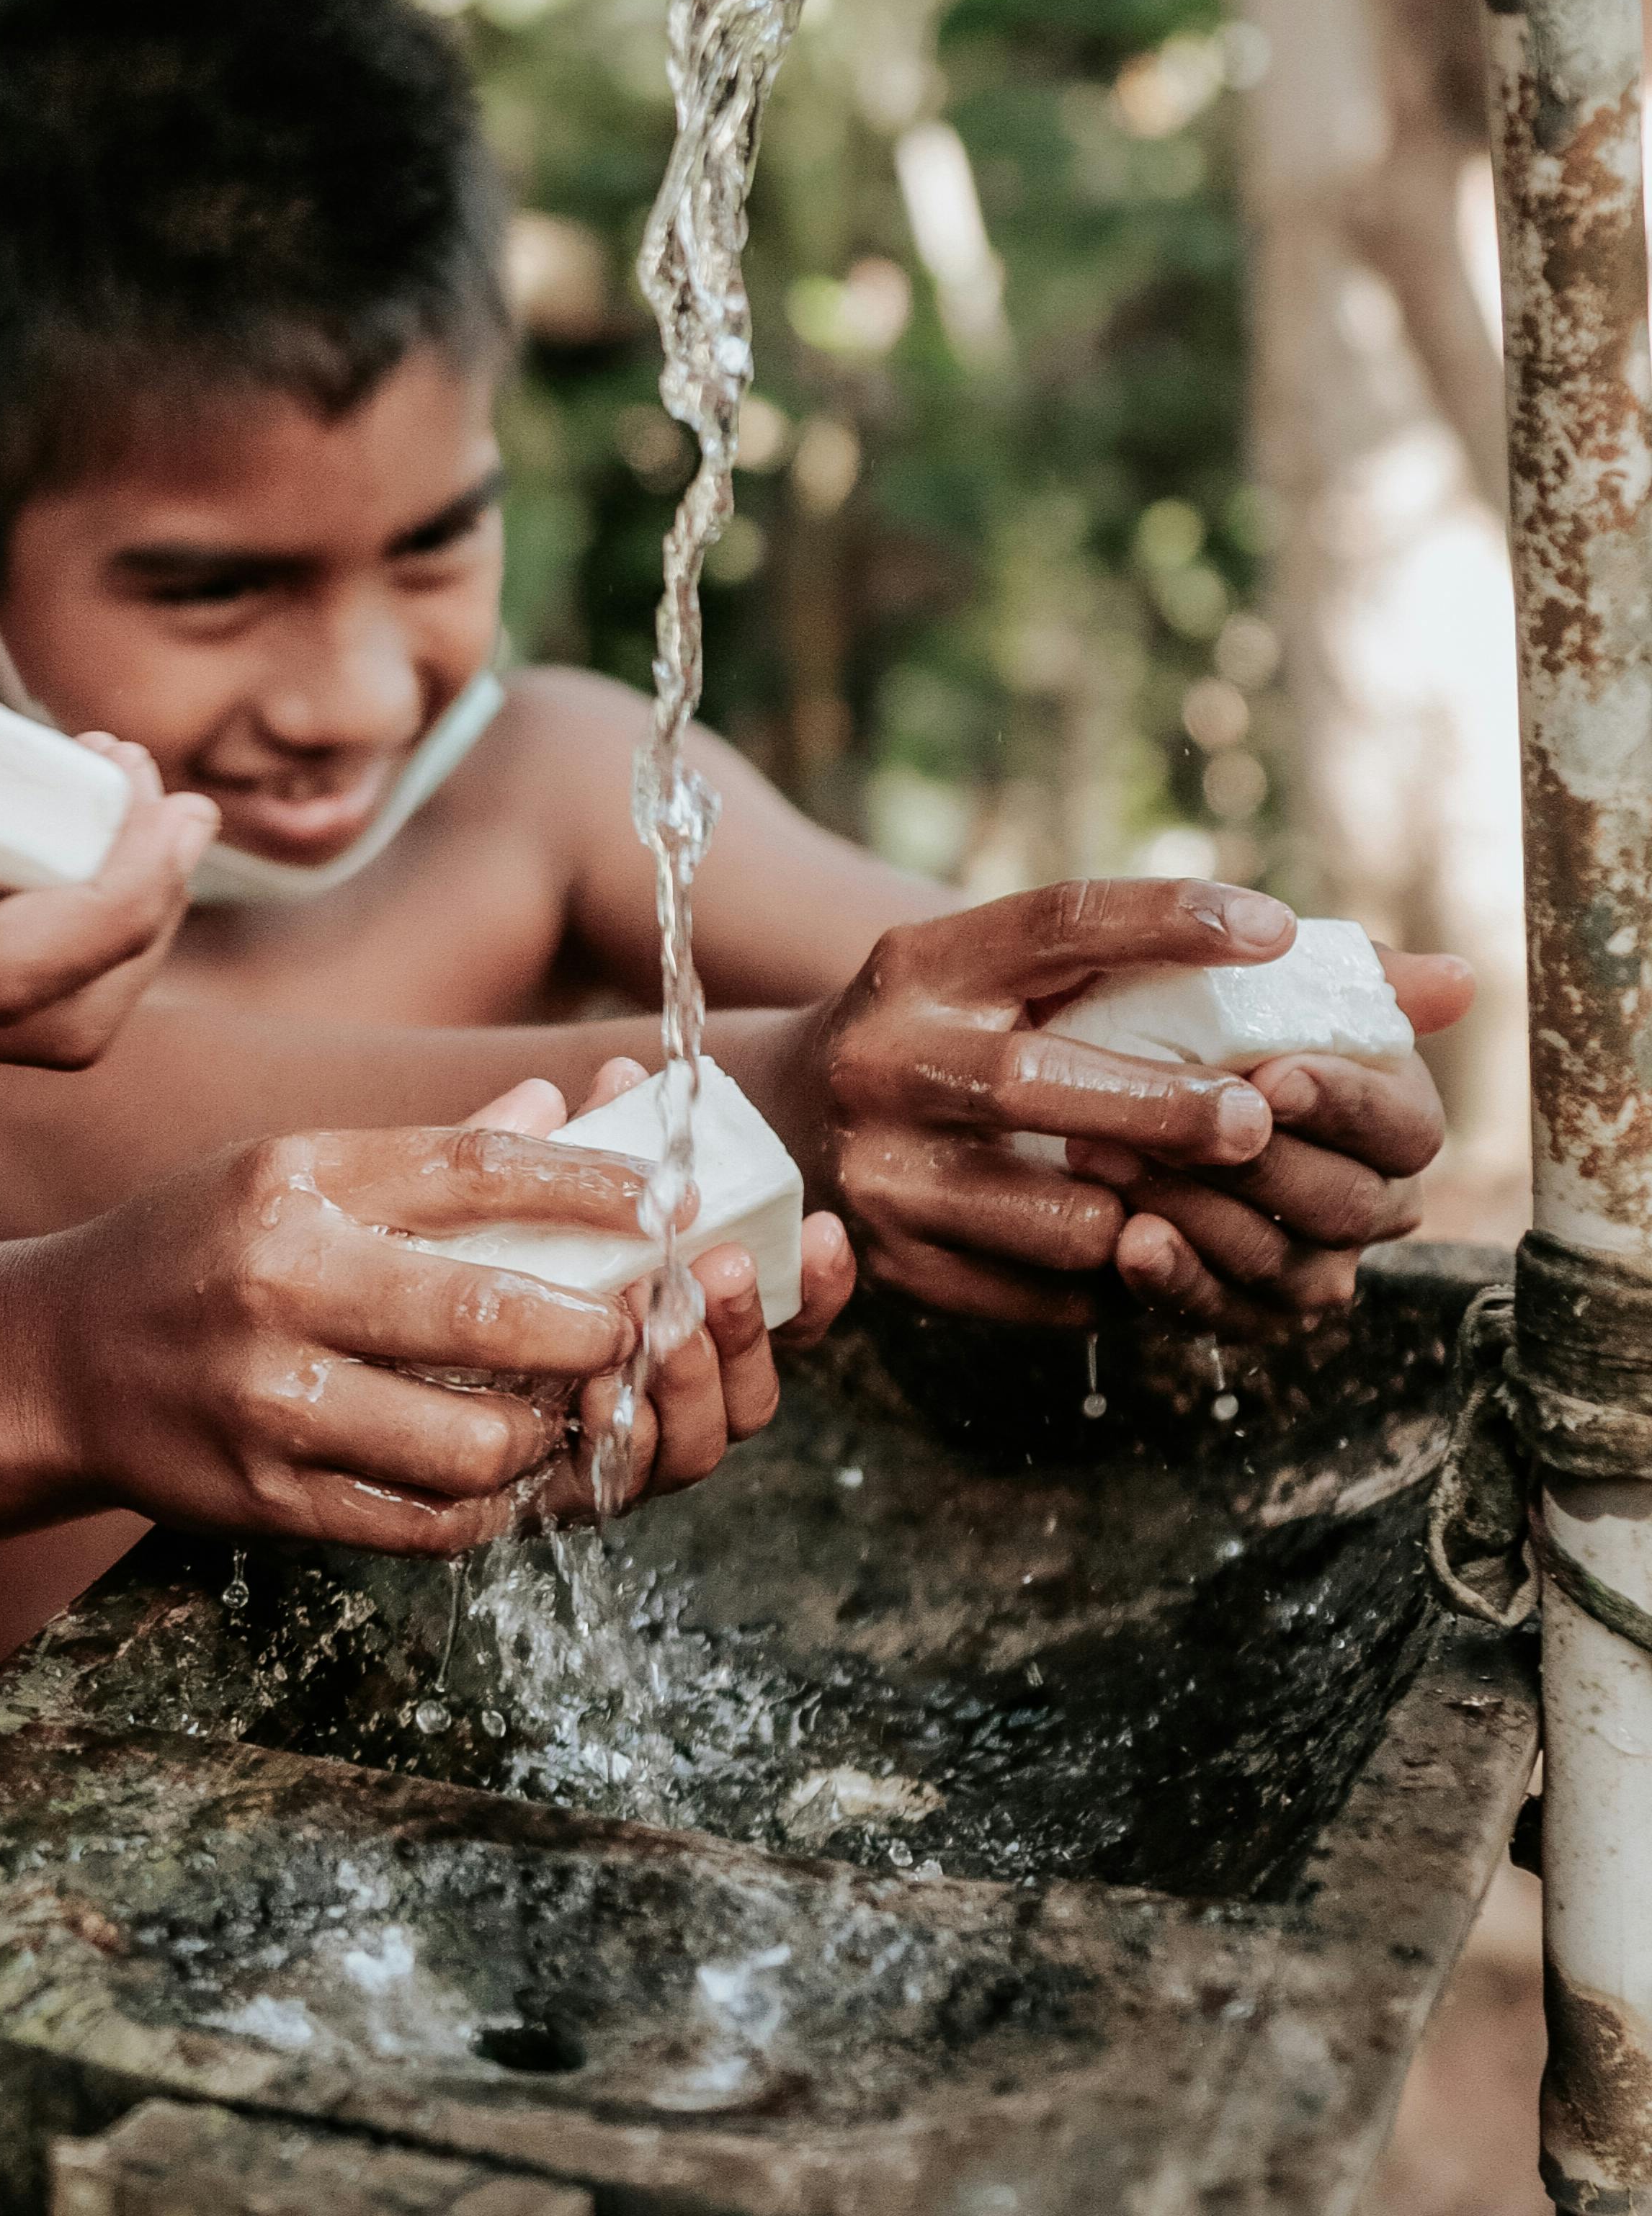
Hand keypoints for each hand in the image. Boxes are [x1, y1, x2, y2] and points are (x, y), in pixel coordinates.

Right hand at [26, 1116, 697, 1554]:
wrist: (53, 1362)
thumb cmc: (192, 1251)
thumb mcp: (286, 1170)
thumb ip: (425, 1154)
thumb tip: (559, 1107)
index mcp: (293, 1181)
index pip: (476, 1169)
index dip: (592, 1186)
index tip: (664, 1202)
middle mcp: (280, 1284)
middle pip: (487, 1313)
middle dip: (594, 1327)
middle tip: (632, 1327)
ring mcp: (271, 1404)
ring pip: (470, 1442)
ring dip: (545, 1435)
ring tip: (564, 1413)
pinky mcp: (269, 1501)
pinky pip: (423, 1522)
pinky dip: (486, 1503)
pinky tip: (502, 1473)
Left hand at [470, 1065, 854, 1497]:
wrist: (350, 1363)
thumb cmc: (439, 1270)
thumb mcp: (491, 1203)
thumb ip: (550, 1154)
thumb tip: (603, 1080)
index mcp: (672, 1332)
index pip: (776, 1321)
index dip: (815, 1287)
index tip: (820, 1231)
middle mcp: (661, 1402)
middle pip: (750, 1391)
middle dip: (747, 1327)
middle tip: (717, 1267)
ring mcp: (617, 1455)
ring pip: (699, 1441)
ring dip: (689, 1376)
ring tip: (658, 1319)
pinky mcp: (562, 1496)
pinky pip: (620, 1483)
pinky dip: (625, 1434)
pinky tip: (597, 1386)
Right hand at [756, 882, 1312, 1330]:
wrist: (774, 1126)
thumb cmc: (943, 1033)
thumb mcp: (1004, 971)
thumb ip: (1173, 962)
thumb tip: (1441, 984)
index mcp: (920, 966)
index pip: (1051, 924)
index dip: (1166, 921)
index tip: (1274, 931)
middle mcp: (886, 1061)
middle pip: (1037, 1083)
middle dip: (1164, 1107)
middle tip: (1260, 1119)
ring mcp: (883, 1174)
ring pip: (1050, 1216)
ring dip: (1150, 1212)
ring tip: (1210, 1198)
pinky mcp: (897, 1266)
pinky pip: (1044, 1294)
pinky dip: (1121, 1279)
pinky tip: (1160, 1249)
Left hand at [1074, 944, 1467, 1327]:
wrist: (1122, 1090)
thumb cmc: (1222, 1028)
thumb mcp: (1282, 988)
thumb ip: (1365, 980)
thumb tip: (1458, 981)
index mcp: (1398, 1126)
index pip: (1407, 1129)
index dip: (1345, 1105)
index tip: (1273, 1075)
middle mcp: (1371, 1205)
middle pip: (1344, 1204)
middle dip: (1255, 1162)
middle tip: (1171, 1123)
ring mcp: (1313, 1267)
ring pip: (1280, 1261)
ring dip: (1195, 1211)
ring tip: (1113, 1160)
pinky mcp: (1247, 1312)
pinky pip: (1223, 1312)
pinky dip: (1176, 1280)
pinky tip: (1129, 1239)